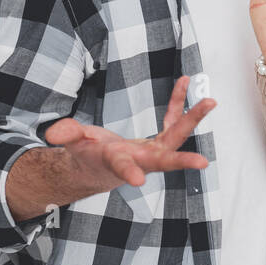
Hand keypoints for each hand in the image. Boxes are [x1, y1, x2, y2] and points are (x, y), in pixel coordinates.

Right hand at [43, 76, 214, 191]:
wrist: (100, 166)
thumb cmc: (88, 156)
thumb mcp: (73, 145)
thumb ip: (67, 136)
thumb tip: (55, 134)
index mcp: (118, 163)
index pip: (123, 168)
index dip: (128, 174)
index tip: (138, 182)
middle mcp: (142, 160)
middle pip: (164, 160)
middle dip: (182, 161)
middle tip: (203, 163)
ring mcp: (155, 151)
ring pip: (177, 136)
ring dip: (193, 118)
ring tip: (210, 100)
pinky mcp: (160, 140)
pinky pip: (173, 119)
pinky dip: (179, 103)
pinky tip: (185, 82)